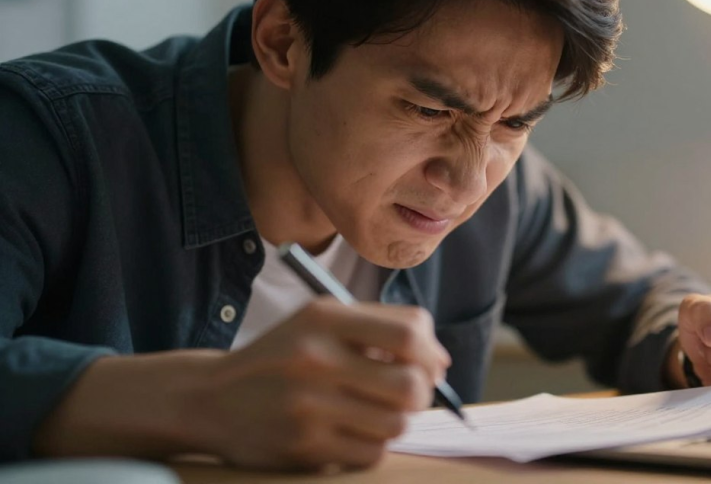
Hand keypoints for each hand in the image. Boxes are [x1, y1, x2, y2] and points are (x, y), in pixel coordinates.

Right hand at [191, 298, 450, 470]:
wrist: (209, 399)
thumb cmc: (281, 359)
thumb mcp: (318, 322)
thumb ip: (378, 328)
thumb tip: (440, 361)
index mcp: (324, 318)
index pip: (408, 331)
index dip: (431, 351)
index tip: (430, 364)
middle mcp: (315, 359)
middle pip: (410, 384)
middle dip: (423, 393)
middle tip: (411, 395)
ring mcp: (308, 406)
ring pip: (396, 423)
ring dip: (397, 421)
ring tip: (377, 413)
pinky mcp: (303, 447)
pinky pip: (371, 453)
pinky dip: (373, 446)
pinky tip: (353, 433)